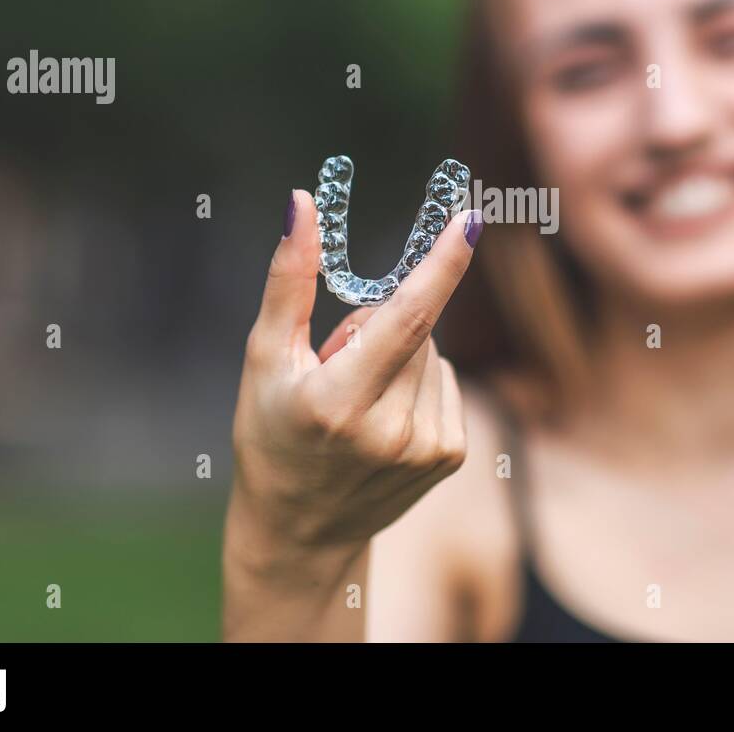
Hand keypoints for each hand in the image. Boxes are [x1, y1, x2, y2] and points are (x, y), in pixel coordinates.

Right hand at [229, 189, 481, 553]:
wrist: (299, 531)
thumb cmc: (270, 434)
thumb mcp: (264, 358)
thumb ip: (288, 279)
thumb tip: (302, 201)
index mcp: (337, 402)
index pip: (407, 318)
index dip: (442, 263)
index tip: (469, 217)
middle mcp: (390, 430)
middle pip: (416, 328)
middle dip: (381, 325)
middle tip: (337, 367)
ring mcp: (426, 448)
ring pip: (433, 353)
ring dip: (401, 356)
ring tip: (358, 402)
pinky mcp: (450, 456)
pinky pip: (445, 380)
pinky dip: (418, 383)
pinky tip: (384, 418)